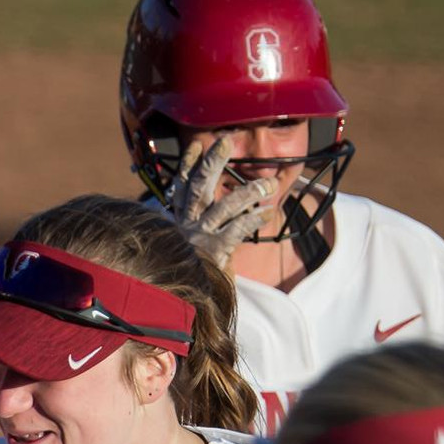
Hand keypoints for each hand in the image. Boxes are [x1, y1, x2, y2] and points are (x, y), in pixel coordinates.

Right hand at [168, 137, 274, 268]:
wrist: (174, 303)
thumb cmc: (185, 277)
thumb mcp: (184, 251)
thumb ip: (193, 234)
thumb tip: (207, 221)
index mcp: (177, 222)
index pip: (180, 188)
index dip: (187, 165)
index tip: (196, 145)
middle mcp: (185, 226)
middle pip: (198, 187)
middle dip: (212, 162)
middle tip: (225, 140)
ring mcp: (198, 238)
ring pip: (224, 206)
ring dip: (248, 192)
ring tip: (269, 184)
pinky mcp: (211, 252)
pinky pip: (236, 230)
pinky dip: (253, 220)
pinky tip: (268, 212)